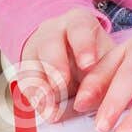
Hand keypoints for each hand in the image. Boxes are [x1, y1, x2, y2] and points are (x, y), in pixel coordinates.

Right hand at [16, 7, 114, 122]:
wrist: (72, 52)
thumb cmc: (94, 53)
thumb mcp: (105, 55)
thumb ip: (103, 74)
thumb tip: (97, 100)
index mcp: (77, 22)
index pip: (79, 27)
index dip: (83, 46)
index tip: (88, 65)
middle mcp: (52, 31)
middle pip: (50, 44)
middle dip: (56, 66)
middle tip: (63, 84)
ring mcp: (35, 49)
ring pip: (33, 64)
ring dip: (43, 87)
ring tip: (52, 106)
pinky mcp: (26, 69)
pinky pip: (26, 83)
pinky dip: (35, 98)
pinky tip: (44, 109)